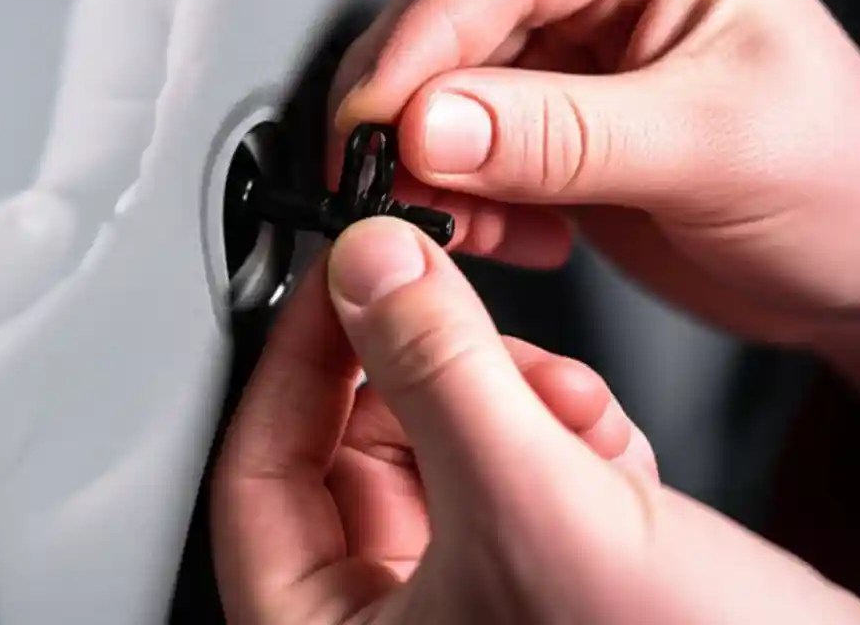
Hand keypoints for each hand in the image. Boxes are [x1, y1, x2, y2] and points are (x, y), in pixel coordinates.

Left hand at [211, 218, 859, 623]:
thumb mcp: (532, 503)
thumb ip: (435, 370)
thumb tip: (365, 268)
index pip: (256, 477)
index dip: (293, 364)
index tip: (336, 281)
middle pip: (354, 452)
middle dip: (427, 375)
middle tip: (453, 308)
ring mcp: (468, 609)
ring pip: (442, 451)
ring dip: (506, 398)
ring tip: (562, 398)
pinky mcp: (542, 585)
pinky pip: (510, 476)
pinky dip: (557, 437)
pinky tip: (603, 441)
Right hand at [329, 0, 859, 380]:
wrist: (854, 271)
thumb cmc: (840, 180)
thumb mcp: (708, 148)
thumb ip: (562, 135)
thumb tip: (428, 125)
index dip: (428, 37)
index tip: (377, 116)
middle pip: (448, 17)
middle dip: (406, 107)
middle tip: (389, 179)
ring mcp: (560, 64)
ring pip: (433, 89)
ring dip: (422, 165)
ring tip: (462, 222)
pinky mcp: (537, 134)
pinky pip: (451, 154)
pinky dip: (454, 202)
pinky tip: (506, 236)